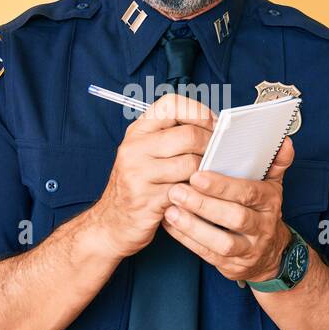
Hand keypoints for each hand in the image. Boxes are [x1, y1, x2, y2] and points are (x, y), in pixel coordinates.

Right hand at [88, 92, 218, 257]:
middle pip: (189, 135)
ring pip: (191, 164)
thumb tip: (216, 127)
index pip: (172, 104)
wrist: (110, 225)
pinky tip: (195, 196)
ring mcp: (138, 174)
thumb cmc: (137, 187)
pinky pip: (186, 191)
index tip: (213, 126)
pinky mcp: (147, 200)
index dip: (198, 112)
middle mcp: (134, 148)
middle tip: (218, 156)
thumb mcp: (146, 154)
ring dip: (206, 173)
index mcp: (137, 132)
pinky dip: (196, 193)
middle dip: (211, 145)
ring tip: (205, 179)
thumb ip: (172, 137)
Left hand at [161, 136, 295, 282]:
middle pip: (235, 217)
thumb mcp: (272, 186)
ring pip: (222, 242)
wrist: (271, 255)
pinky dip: (187, 240)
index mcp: (270, 202)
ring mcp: (248, 249)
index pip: (249, 192)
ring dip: (194, 227)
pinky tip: (171, 225)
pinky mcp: (232, 266)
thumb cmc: (262, 212)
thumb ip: (275, 163)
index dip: (223, 186)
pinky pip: (208, 255)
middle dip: (204, 205)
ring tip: (171, 211)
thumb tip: (284, 143)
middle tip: (177, 191)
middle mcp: (262, 226)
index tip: (197, 175)